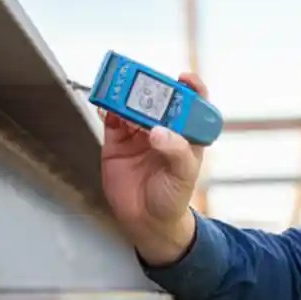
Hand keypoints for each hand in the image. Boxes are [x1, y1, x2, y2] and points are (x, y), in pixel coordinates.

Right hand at [100, 71, 207, 265]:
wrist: (146, 221)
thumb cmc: (172, 198)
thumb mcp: (183, 175)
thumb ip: (176, 152)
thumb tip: (158, 131)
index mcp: (186, 135)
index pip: (193, 104)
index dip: (191, 87)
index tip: (183, 78)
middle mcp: (163, 130)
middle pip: (158, 100)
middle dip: (151, 89)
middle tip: (144, 84)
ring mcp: (138, 134)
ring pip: (132, 107)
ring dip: (127, 97)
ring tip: (122, 91)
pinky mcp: (117, 143)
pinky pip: (112, 120)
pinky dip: (108, 109)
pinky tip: (107, 106)